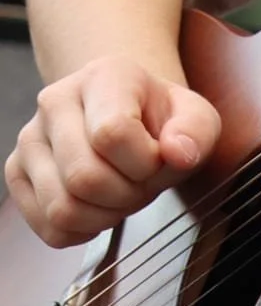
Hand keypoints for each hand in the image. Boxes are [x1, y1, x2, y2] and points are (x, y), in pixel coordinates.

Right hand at [4, 55, 220, 247]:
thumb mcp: (194, 116)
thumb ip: (196, 132)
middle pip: (84, 177)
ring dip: (105, 216)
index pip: (112, 133)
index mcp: (104, 75)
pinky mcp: (17, 172)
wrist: (127, 115)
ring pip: (62, 208)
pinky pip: (49, 228)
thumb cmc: (159, 118)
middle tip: (143, 182)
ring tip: (122, 192)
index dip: (144, 162)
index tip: (158, 159)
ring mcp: (31, 138)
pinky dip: (83, 230)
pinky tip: (100, 206)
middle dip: (127, 194)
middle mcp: (56, 101)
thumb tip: (178, 154)